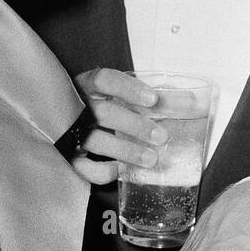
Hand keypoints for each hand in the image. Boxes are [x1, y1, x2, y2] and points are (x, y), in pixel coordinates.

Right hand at [69, 67, 166, 184]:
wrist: (59, 116)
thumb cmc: (100, 104)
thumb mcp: (114, 93)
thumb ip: (142, 96)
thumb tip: (190, 102)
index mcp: (87, 84)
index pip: (104, 80)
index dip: (128, 89)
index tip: (153, 99)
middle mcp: (75, 105)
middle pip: (104, 113)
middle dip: (135, 125)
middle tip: (161, 136)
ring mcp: (67, 131)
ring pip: (94, 141)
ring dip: (125, 150)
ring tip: (151, 159)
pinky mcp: (66, 154)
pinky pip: (82, 167)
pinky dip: (101, 171)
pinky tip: (120, 170)